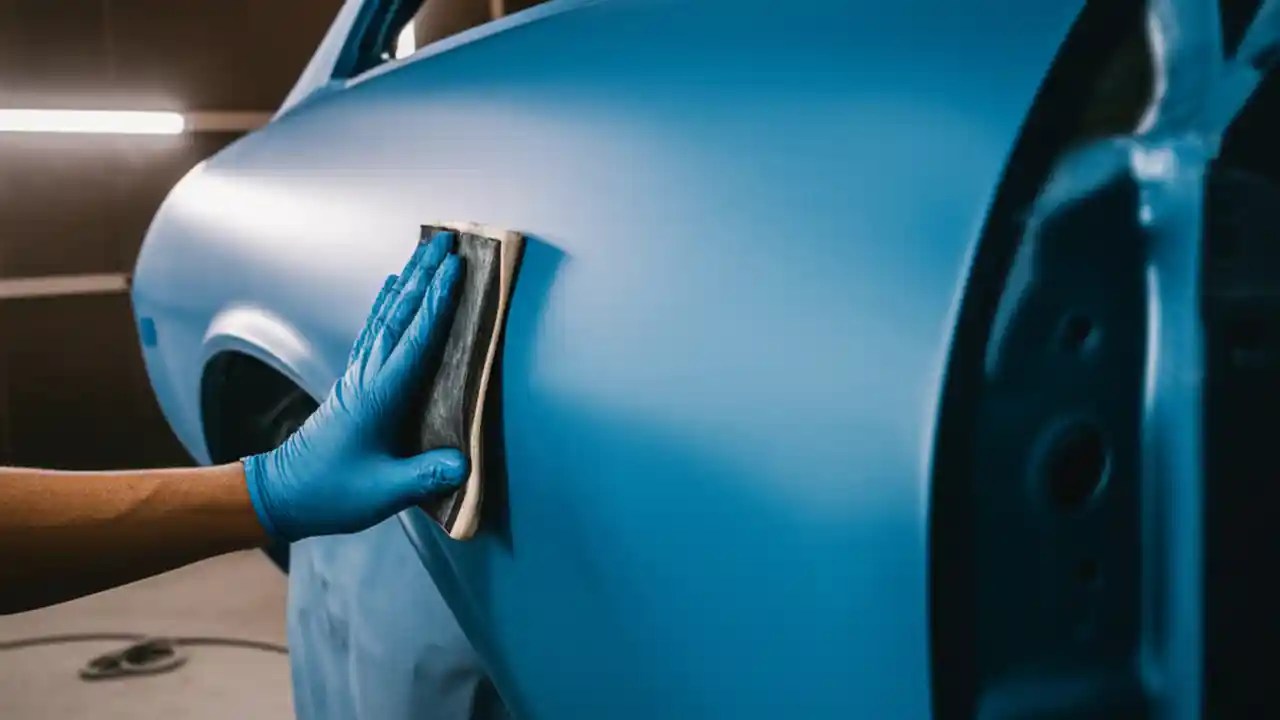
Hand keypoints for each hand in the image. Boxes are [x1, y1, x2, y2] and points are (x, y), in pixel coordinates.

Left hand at [242, 231, 465, 540]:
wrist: (284, 494)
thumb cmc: (332, 493)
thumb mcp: (382, 493)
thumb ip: (423, 476)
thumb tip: (464, 464)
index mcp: (379, 397)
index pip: (415, 341)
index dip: (438, 304)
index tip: (456, 269)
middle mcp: (368, 376)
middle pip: (401, 314)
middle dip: (425, 275)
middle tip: (448, 240)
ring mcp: (359, 374)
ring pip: (387, 315)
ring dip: (409, 280)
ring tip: (427, 250)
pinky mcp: (355, 379)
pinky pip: (376, 328)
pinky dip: (388, 301)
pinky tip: (394, 285)